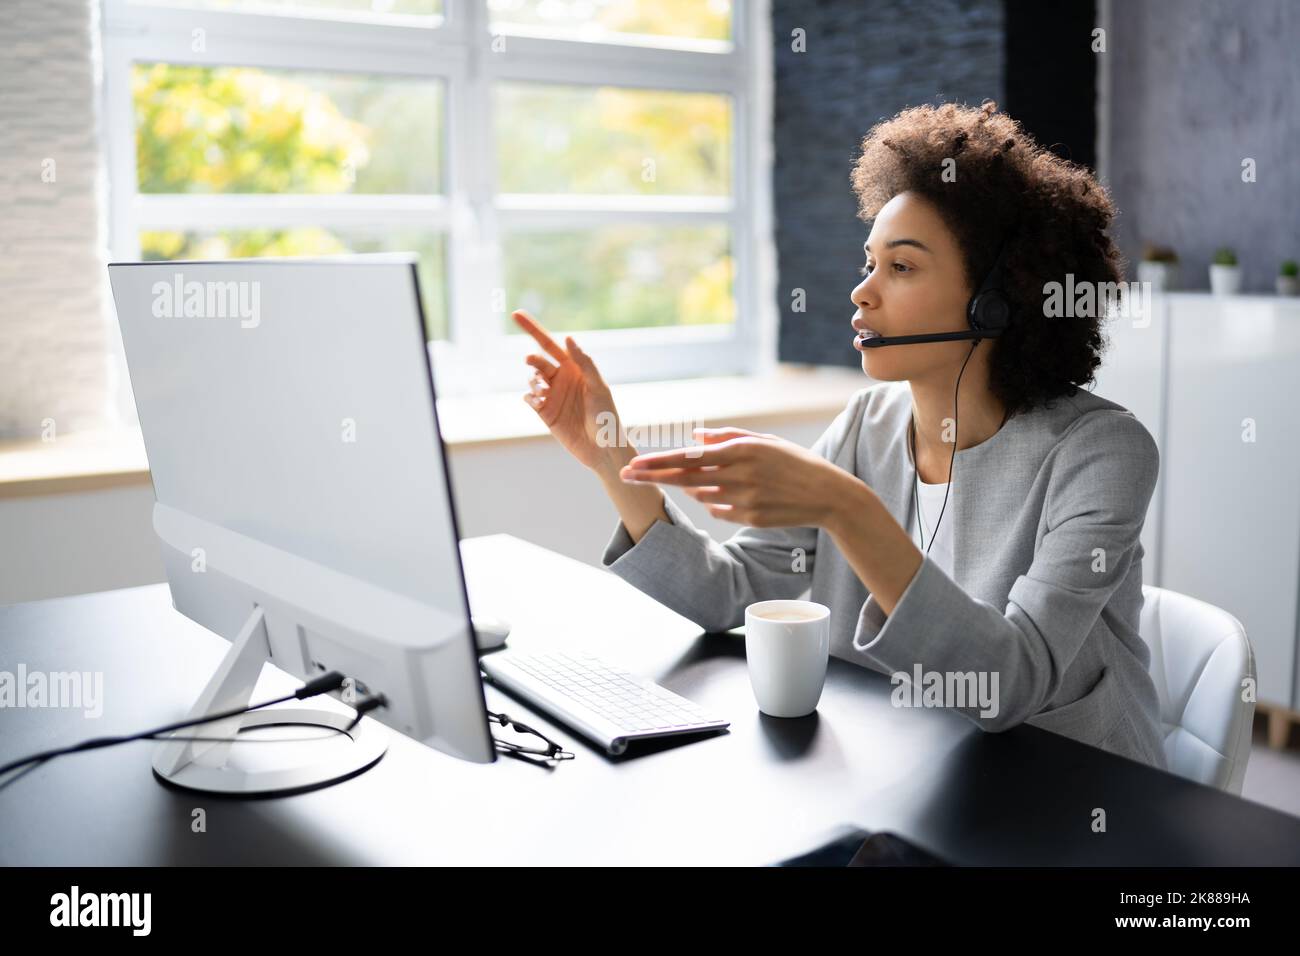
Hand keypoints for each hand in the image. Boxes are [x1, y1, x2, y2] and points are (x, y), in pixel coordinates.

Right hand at [513, 309, 624, 471]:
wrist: (602, 448)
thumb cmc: (606, 416)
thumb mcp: (598, 386)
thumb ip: (584, 363)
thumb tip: (568, 338)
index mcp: (574, 368)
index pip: (549, 344)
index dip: (532, 329)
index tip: (516, 314)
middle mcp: (561, 379)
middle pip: (538, 361)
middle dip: (533, 360)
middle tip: (532, 361)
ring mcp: (551, 395)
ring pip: (532, 380)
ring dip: (533, 381)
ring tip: (542, 390)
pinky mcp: (545, 412)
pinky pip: (529, 399)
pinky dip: (530, 396)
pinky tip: (538, 401)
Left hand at [618, 427, 855, 528]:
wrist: (828, 495)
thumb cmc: (794, 462)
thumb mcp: (764, 442)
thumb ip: (726, 437)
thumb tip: (694, 434)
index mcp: (741, 450)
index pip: (689, 456)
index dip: (658, 462)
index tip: (634, 464)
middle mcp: (739, 474)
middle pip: (685, 478)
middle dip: (653, 476)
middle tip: (626, 475)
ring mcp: (744, 499)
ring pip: (701, 495)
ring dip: (696, 487)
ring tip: (721, 479)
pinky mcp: (749, 518)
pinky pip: (719, 510)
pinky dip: (718, 502)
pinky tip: (740, 495)